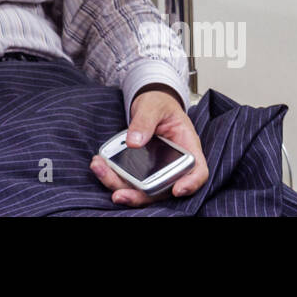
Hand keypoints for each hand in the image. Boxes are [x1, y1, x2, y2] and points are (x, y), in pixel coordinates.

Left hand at [89, 88, 208, 207]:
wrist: (148, 102)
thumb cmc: (159, 103)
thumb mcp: (153, 106)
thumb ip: (145, 121)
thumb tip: (134, 141)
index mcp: (187, 147)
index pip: (197, 171)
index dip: (191, 184)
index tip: (177, 189)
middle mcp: (173, 164)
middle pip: (163, 189)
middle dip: (140, 195)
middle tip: (119, 194)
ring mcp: (156, 169)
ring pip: (142, 189)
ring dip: (120, 185)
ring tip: (99, 169)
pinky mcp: (140, 170)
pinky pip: (128, 180)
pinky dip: (113, 176)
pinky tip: (99, 165)